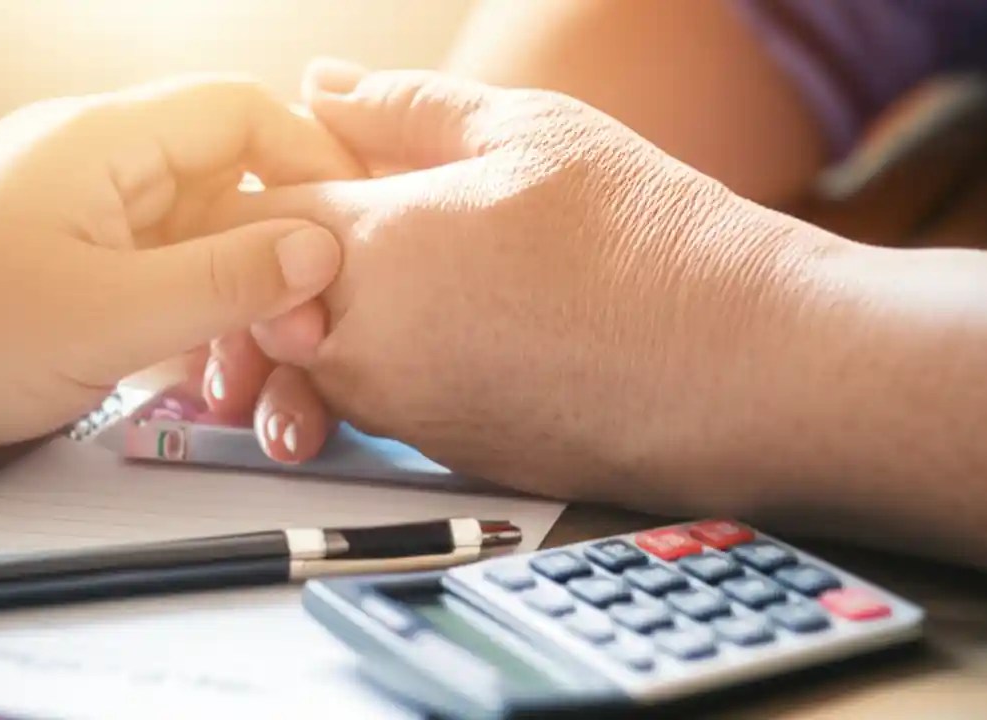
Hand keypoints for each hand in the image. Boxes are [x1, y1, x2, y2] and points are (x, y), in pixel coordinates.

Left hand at [0, 77, 360, 446]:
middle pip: (229, 184)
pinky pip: (156, 276)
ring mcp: (83, 213)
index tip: (353, 228)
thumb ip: (226, 281)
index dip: (312, 161)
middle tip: (303, 333)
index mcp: (109, 142)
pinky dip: (187, 321)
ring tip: (250, 371)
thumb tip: (322, 248)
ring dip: (232, 302)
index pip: (244, 112)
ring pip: (196, 241)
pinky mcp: (70, 260)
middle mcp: (100, 164)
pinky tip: (198, 377)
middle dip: (275, 259)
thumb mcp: (112, 314)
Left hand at [203, 62, 830, 511]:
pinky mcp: (437, 453)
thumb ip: (399, 107)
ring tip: (445, 273)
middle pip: (265, 297)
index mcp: (367, 246)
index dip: (279, 181)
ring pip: (314, 354)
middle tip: (382, 220)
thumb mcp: (523, 131)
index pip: (251, 211)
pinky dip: (392, 360)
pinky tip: (474, 327)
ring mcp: (397, 411)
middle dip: (294, 256)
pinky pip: (373, 400)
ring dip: (342, 311)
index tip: (329, 166)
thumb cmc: (641, 237)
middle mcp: (360, 344)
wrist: (735, 366)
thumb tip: (320, 83)